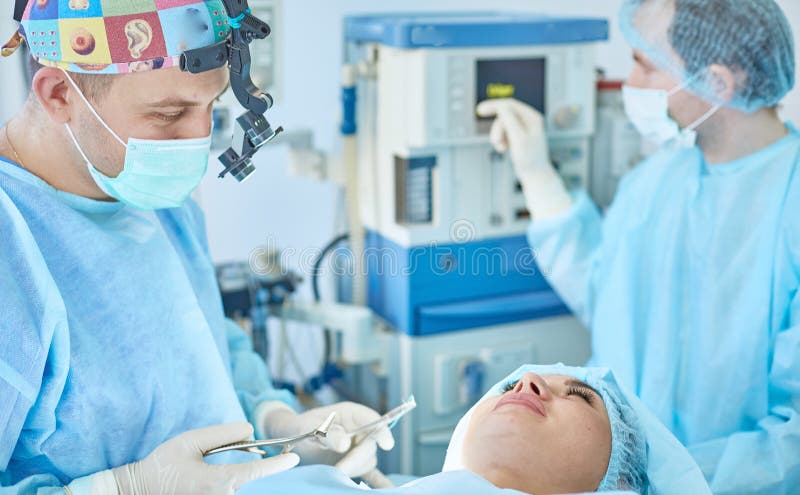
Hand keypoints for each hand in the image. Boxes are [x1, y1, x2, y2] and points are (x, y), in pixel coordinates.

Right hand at [112, 423, 298, 494]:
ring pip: (246, 490)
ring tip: (254, 466)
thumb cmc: (163, 465)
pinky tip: (244, 476)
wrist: (138, 491)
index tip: (295, 458)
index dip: (279, 465)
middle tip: (280, 458)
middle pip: (256, 484)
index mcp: (219, 480)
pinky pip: (234, 493)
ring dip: (254, 479)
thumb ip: (223, 434)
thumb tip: (250, 430)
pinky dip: (243, 485)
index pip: (257, 472)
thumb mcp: (191, 441)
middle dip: (268, 472)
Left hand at [259, 401, 394, 477]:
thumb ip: (327, 433)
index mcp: (350, 414)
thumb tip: (345, 443)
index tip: (387, 445)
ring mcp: (358, 447)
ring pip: (368, 460)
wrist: (292, 440)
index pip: (372, 419)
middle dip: (357, 458)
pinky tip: (390, 488)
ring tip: (333, 472)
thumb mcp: (309, 426)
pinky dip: (379, 481)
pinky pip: (370, 472)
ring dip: (354, 469)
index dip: (382, 430)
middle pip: (370, 444)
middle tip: (339, 469)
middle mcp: (358, 429)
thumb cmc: (300, 427)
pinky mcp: (354, 463)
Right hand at [477, 98, 571, 218]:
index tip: (480, 110)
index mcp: (532, 117)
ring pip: (502, 124)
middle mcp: (529, 120)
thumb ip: (509, 120)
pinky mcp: (518, 136)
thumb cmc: (530, 160)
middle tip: (496, 142)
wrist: (535, 176)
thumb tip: (501, 105)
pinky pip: (503, 132)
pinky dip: (500, 140)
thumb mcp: (518, 138)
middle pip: (504, 115)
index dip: (493, 106)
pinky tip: (503, 149)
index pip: (509, 104)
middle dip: (497, 129)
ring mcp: (523, 128)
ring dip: (498, 136)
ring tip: (501, 148)